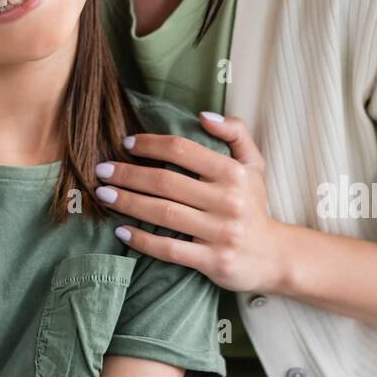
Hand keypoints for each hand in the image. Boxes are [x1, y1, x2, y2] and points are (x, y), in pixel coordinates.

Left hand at [96, 112, 289, 293]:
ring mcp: (220, 232)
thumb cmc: (254, 205)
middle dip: (128, 174)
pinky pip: (169, 249)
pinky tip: (121, 231)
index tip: (127, 144)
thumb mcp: (254, 165)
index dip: (150, 144)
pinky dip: (142, 240)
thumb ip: (235, 133)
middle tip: (101, 170)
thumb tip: (203, 116)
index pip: (183, 150)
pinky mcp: (213, 261)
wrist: (275, 257)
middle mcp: (227, 200)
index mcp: (234, 173)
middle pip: (165, 182)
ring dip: (128, 202)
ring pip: (163, 213)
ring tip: (103, 194)